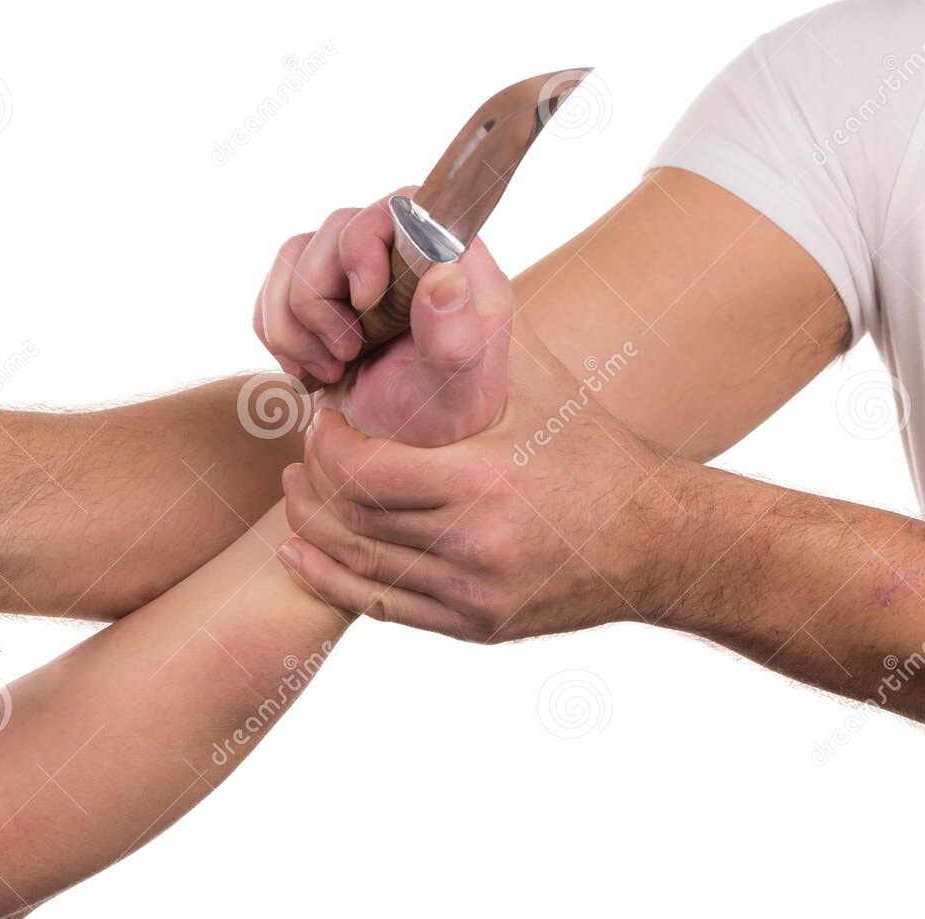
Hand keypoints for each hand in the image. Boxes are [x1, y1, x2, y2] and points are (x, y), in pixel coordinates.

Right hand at [254, 192, 505, 446]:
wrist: (395, 451)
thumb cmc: (439, 421)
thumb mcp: (456, 391)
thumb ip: (457, 336)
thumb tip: (446, 273)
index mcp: (450, 262)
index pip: (405, 202)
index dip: (367, 240)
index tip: (364, 300)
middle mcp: (400, 256)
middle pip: (336, 228)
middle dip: (322, 301)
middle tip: (346, 354)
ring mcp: (354, 273)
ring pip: (293, 256)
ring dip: (295, 324)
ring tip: (328, 370)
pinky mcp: (317, 296)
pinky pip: (271, 288)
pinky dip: (276, 334)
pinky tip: (307, 369)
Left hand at [277, 240, 679, 641]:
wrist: (659, 542)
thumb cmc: (593, 451)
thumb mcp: (542, 384)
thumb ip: (481, 326)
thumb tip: (437, 254)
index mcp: (486, 480)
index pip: (363, 470)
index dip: (325, 445)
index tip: (320, 418)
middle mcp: (475, 545)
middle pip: (352, 519)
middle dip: (312, 483)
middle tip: (300, 454)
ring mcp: (473, 595)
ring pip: (358, 567)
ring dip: (312, 530)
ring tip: (296, 495)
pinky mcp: (474, 627)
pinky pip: (380, 608)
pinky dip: (330, 581)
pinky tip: (300, 555)